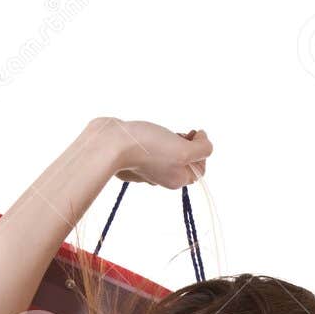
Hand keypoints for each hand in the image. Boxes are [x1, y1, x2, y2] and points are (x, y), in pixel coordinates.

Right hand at [94, 118, 211, 187]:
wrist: (110, 144)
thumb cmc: (147, 147)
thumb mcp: (184, 151)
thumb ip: (202, 150)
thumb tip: (204, 141)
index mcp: (177, 180)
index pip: (201, 167)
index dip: (201, 148)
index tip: (191, 134)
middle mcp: (165, 178)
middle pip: (187, 160)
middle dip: (187, 143)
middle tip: (177, 134)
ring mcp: (150, 169)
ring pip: (171, 153)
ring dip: (172, 139)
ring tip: (163, 133)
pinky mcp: (137, 158)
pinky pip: (155, 149)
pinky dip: (157, 139)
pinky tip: (150, 133)